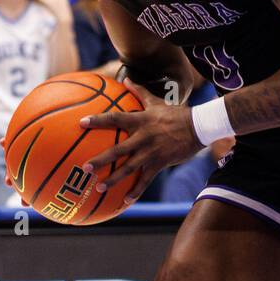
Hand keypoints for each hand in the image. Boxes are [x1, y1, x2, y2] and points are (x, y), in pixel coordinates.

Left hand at [79, 80, 201, 204]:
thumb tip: (126, 79)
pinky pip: (145, 180)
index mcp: (140, 121)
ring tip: (99, 187)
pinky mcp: (159, 164)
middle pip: (118, 150)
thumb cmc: (175, 113)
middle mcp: (143, 137)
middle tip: (85, 167)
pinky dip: (135, 191)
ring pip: (129, 168)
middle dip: (101, 159)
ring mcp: (151, 152)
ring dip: (114, 179)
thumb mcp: (156, 101)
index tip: (82, 122)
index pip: (115, 119)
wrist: (197, 127)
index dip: (98, 120)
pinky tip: (125, 202)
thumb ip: (139, 92)